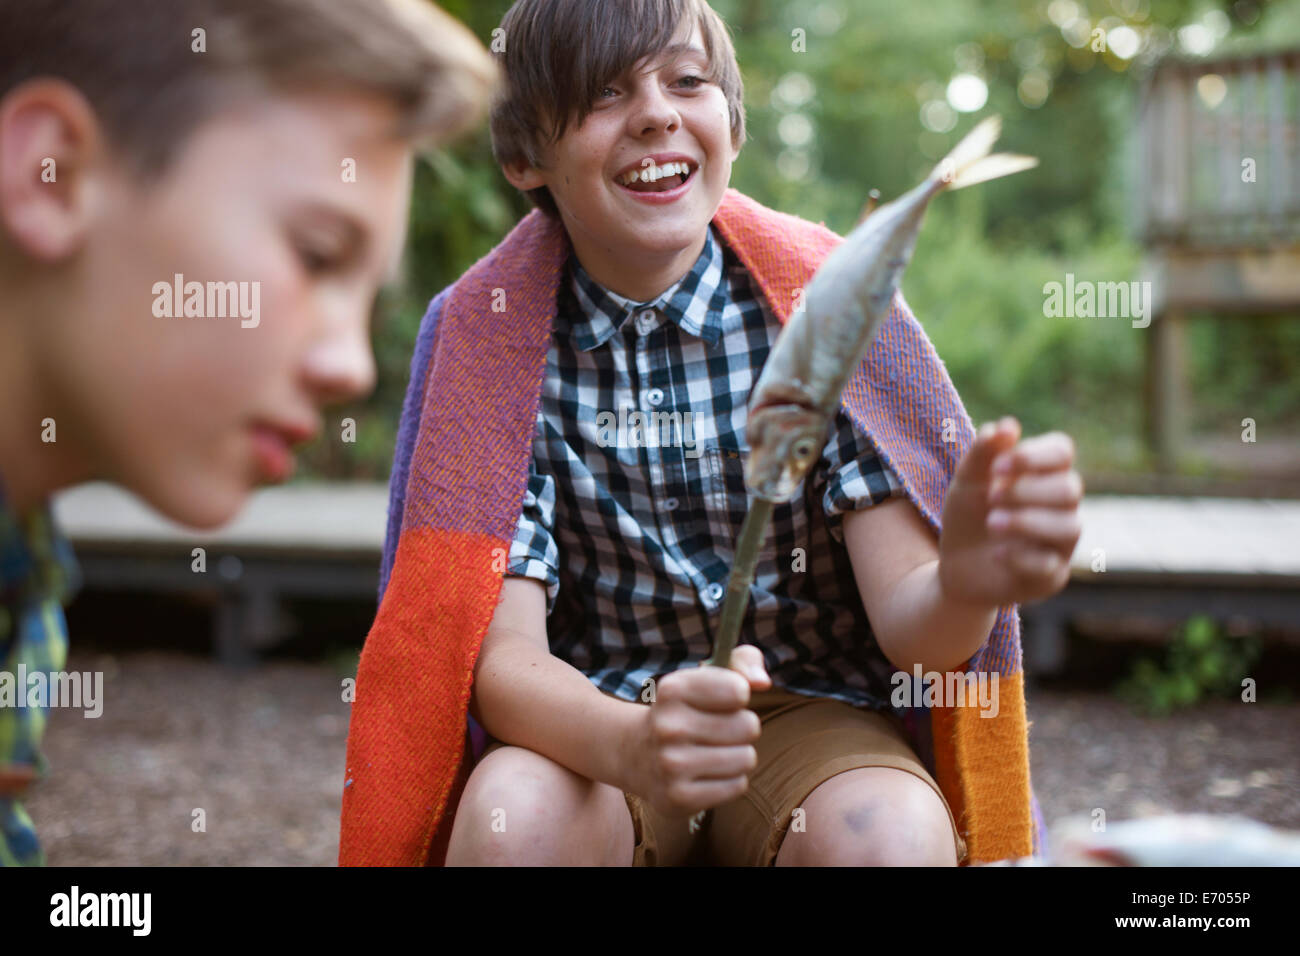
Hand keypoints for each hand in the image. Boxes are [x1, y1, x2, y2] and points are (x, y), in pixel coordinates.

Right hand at [622, 645, 769, 819]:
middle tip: (718, 729)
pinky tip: (707, 773)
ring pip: (746, 758)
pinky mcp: (678, 797)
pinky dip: (730, 780)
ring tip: (714, 752)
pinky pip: (738, 786)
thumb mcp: (707, 674)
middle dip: (742, 727)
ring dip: (738, 755)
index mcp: (672, 690)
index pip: (738, 691)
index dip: (738, 695)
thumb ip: (743, 662)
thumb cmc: (686, 709)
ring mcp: (671, 765)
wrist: (636, 754)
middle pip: (748, 726)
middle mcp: (668, 726)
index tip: (723, 699)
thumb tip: (762, 683)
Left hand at [939, 417, 1082, 606]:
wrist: (955, 566)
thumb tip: (1007, 426)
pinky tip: (996, 553)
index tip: (998, 468)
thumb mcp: (966, 482)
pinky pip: (1050, 564)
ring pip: (1069, 527)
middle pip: (1070, 489)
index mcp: (1045, 475)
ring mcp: (1061, 543)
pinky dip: (1022, 556)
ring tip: (991, 523)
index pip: (1062, 451)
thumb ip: (983, 453)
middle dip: (1028, 490)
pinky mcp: (1052, 575)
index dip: (1035, 456)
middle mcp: (1062, 507)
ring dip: (1027, 521)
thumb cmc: (969, 516)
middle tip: (991, 496)